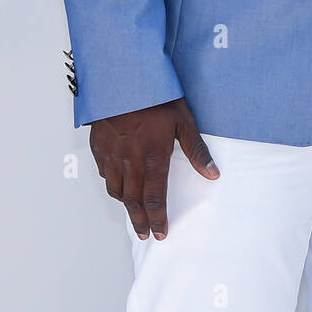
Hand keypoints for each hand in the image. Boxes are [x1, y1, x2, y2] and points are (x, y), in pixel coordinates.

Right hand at [89, 97, 218, 239]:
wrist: (124, 77)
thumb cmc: (157, 97)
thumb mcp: (184, 120)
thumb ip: (196, 150)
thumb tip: (213, 174)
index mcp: (153, 156)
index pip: (155, 198)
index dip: (158, 218)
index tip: (161, 233)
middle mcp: (129, 160)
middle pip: (133, 200)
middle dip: (140, 220)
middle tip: (145, 234)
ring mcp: (111, 154)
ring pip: (116, 189)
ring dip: (126, 204)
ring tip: (134, 213)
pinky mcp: (98, 145)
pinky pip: (104, 173)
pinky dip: (112, 184)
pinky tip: (118, 185)